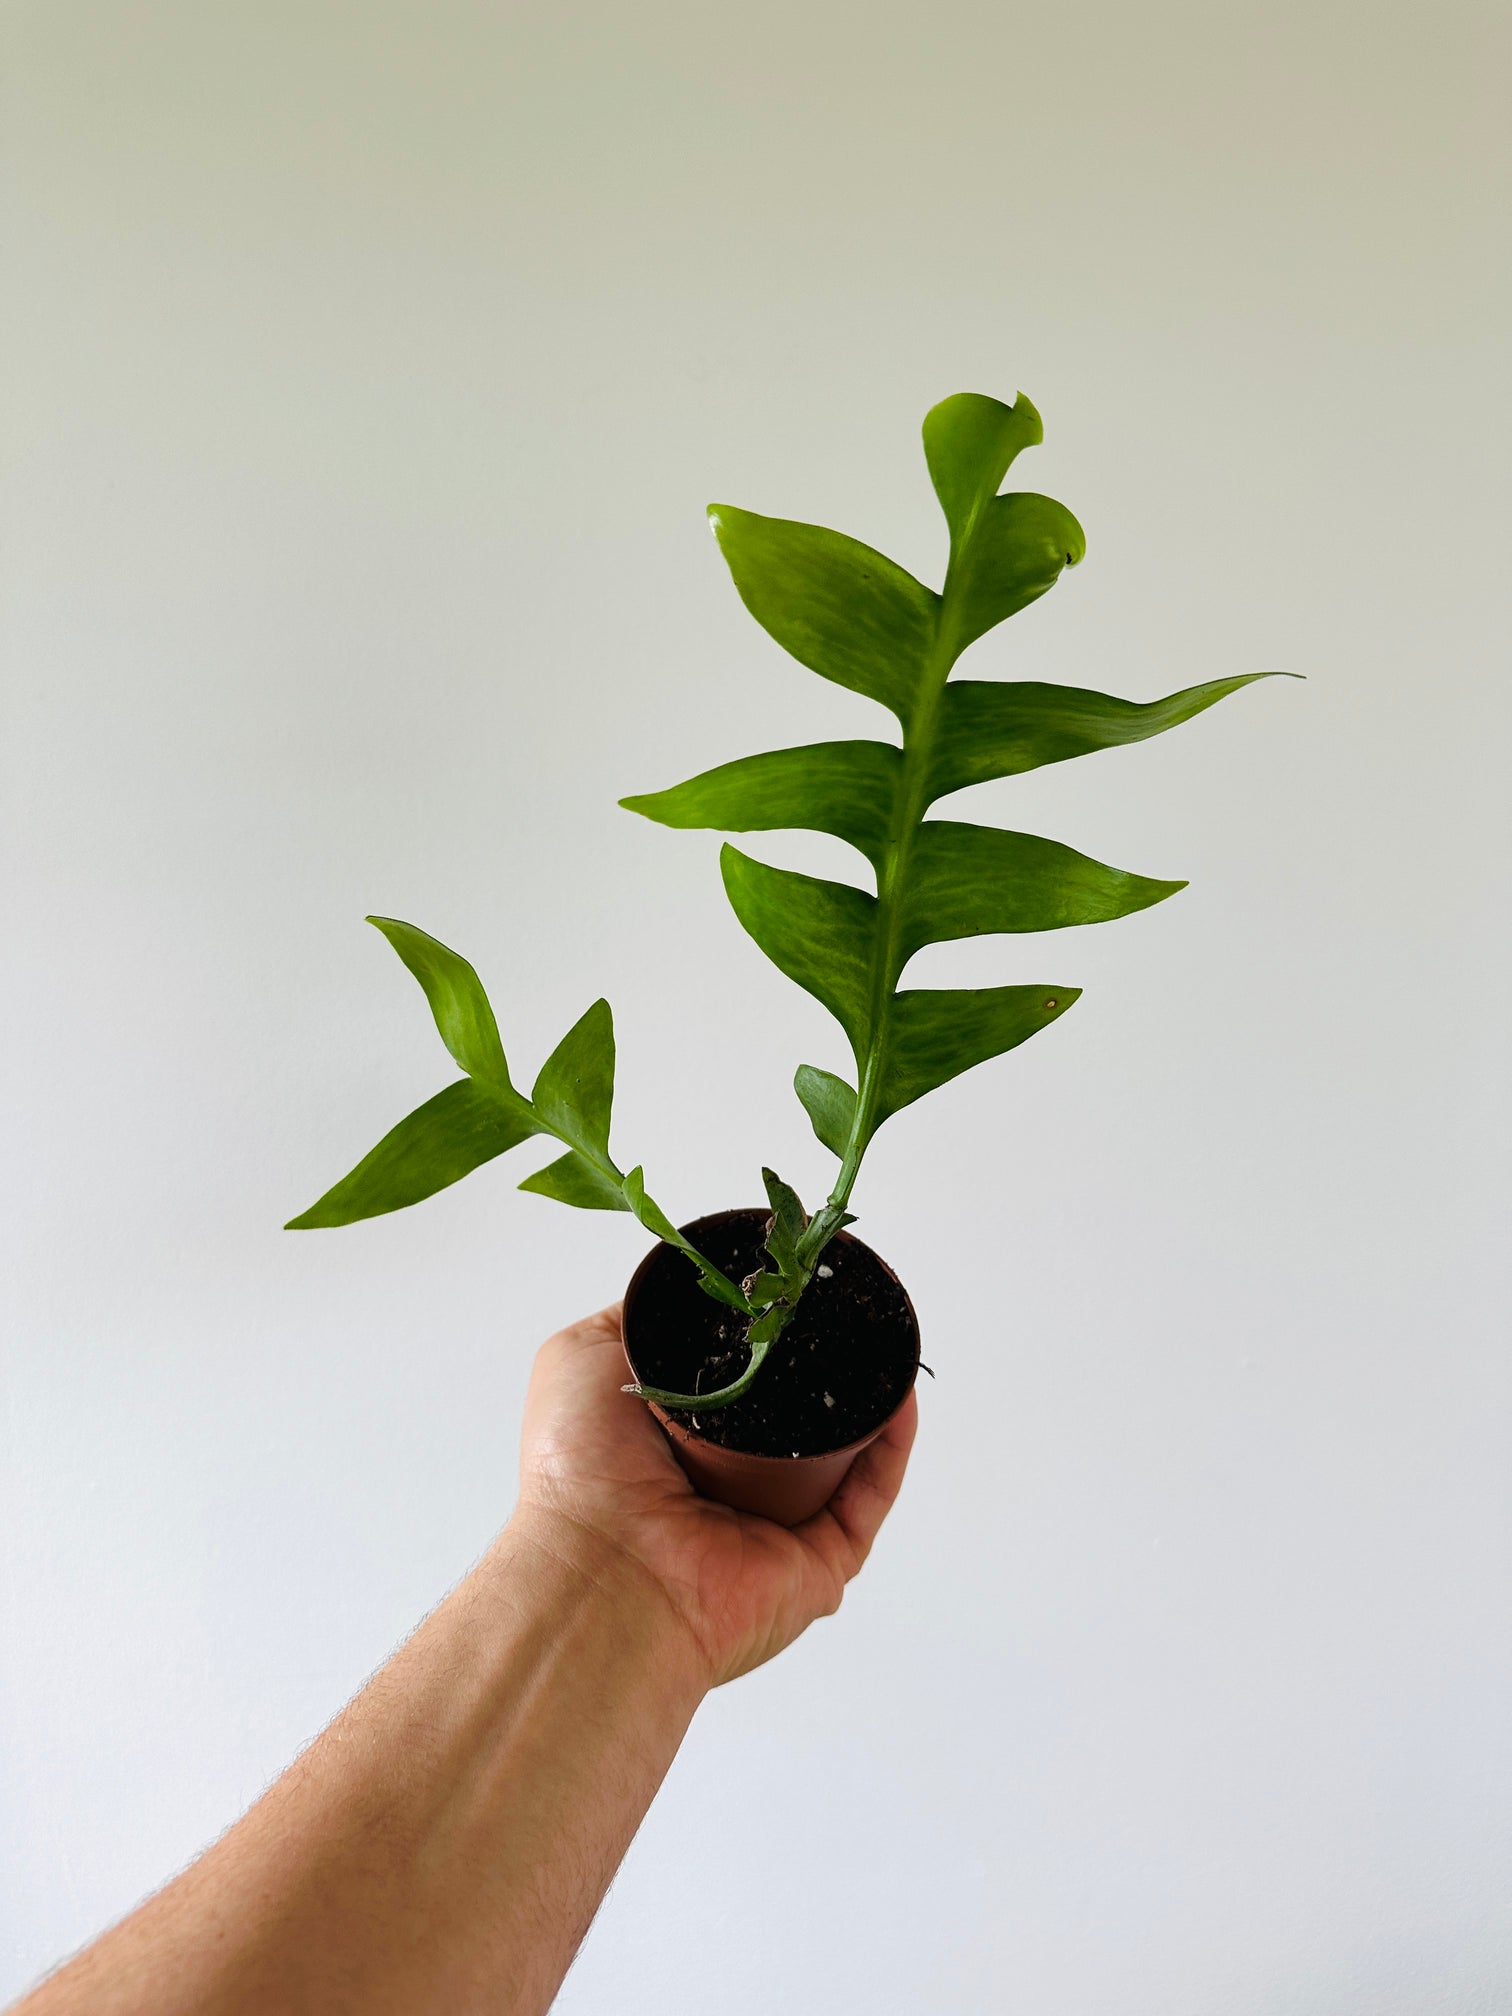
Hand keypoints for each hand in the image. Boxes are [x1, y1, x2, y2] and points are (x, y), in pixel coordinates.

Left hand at [513, 1304, 916, 1687]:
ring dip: (872, 1402)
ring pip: (845, 1457)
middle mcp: (727, 1491)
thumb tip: (679, 1289)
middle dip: (827, 1369)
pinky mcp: (819, 1564)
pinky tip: (900, 1396)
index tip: (792, 1292)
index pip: (737, 1387)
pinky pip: (869, 1499)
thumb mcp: (581, 1358)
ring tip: (887, 1345)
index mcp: (675, 1448)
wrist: (602, 1569)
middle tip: (850, 1314)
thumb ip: (629, 1320)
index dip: (766, 1340)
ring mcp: (778, 1530)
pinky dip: (892, 1447)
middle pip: (798, 1419)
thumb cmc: (575, 1472)